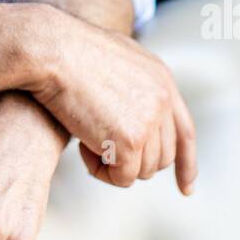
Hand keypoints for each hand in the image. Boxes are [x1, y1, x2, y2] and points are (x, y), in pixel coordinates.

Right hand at [28, 3, 196, 194]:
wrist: (52, 51)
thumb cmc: (68, 51)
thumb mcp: (114, 60)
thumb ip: (133, 85)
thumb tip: (130, 114)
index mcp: (162, 80)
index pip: (185, 133)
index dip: (187, 164)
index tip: (186, 189)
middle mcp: (162, 101)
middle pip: (161, 158)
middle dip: (132, 161)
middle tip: (98, 145)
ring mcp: (149, 123)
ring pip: (141, 171)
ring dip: (113, 164)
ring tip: (86, 139)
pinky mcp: (131, 142)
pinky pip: (121, 178)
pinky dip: (100, 170)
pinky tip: (82, 146)